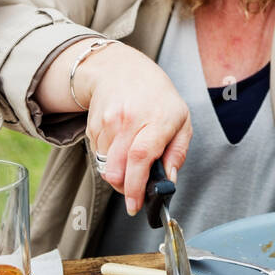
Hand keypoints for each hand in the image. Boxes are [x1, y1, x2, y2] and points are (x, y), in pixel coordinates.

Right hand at [71, 43, 191, 214]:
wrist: (123, 70)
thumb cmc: (158, 98)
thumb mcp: (182, 120)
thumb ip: (177, 153)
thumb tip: (169, 180)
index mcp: (156, 119)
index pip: (141, 157)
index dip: (136, 186)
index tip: (136, 204)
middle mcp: (128, 120)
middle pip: (117, 169)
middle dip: (125, 189)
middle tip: (135, 191)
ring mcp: (107, 122)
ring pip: (106, 167)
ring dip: (118, 175)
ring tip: (132, 161)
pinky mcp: (93, 126)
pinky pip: (98, 157)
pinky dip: (110, 161)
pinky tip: (121, 146)